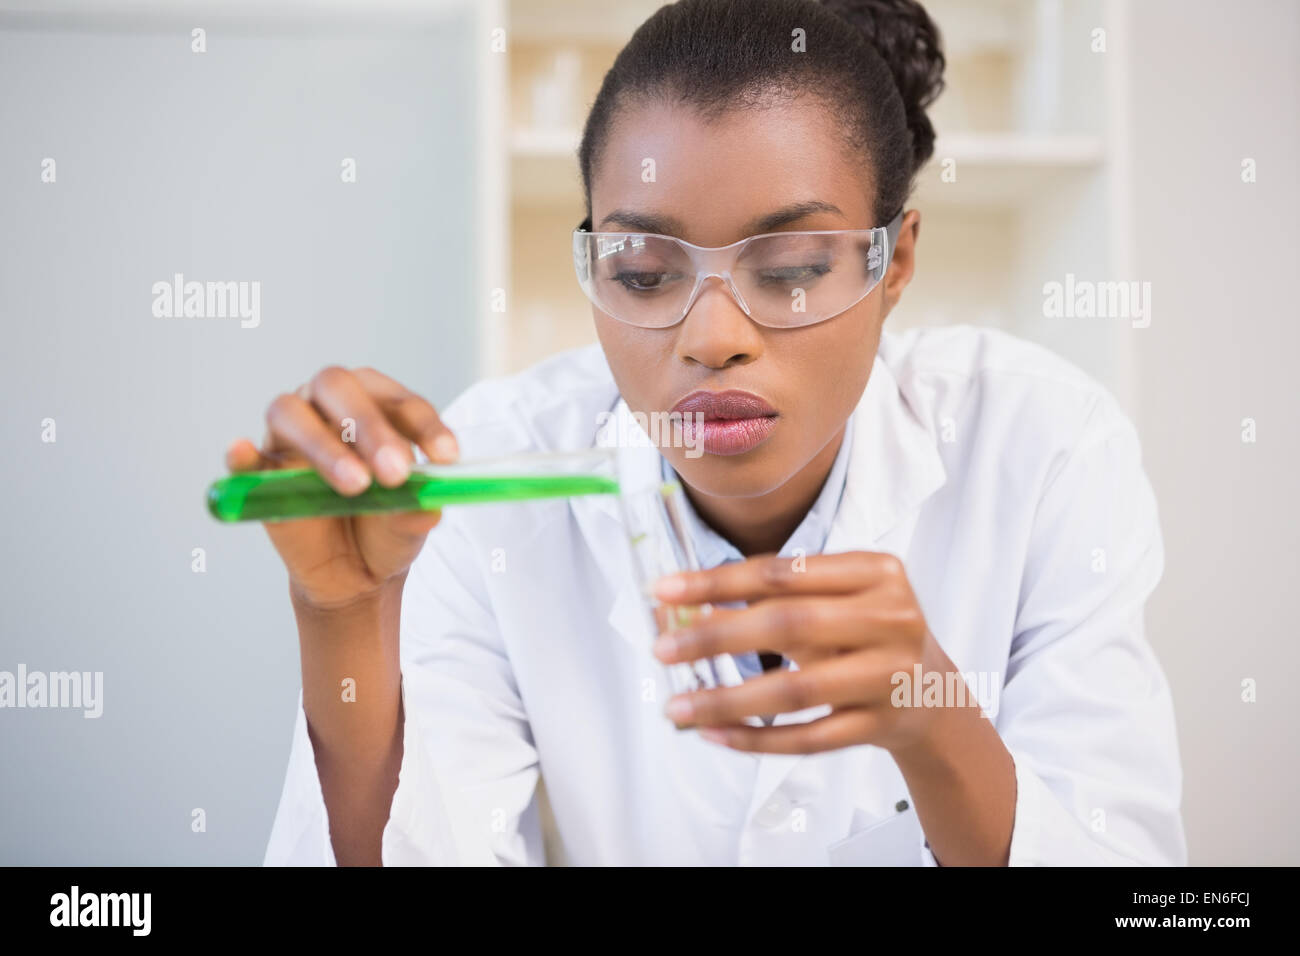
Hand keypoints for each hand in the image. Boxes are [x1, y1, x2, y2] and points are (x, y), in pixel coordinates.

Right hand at [224, 366, 458, 611]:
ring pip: (290, 413)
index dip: (424, 425)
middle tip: (395, 473)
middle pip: (338, 389)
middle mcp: (327, 405)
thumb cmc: (388, 526)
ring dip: (324, 446)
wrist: (356, 571)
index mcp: (376, 403)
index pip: (398, 400)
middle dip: (370, 428)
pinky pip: (244, 458)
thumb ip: (416, 509)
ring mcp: (288, 435)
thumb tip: (425, 506)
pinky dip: (243, 455)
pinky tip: (244, 454)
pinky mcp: (258, 473)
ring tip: (356, 485)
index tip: (447, 458)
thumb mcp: (411, 522)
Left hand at [652, 551, 968, 754]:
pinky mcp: (882, 725)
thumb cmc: (867, 632)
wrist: (933, 691)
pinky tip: (715, 733)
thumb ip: (774, 597)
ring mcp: (890, 676)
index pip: (782, 571)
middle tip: (663, 649)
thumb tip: (687, 608)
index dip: (718, 581)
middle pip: (788, 624)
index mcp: (877, 572)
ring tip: (677, 706)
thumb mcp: (835, 600)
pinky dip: (756, 738)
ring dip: (726, 700)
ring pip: (794, 690)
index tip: (665, 590)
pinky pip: (808, 738)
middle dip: (715, 637)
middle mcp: (891, 619)